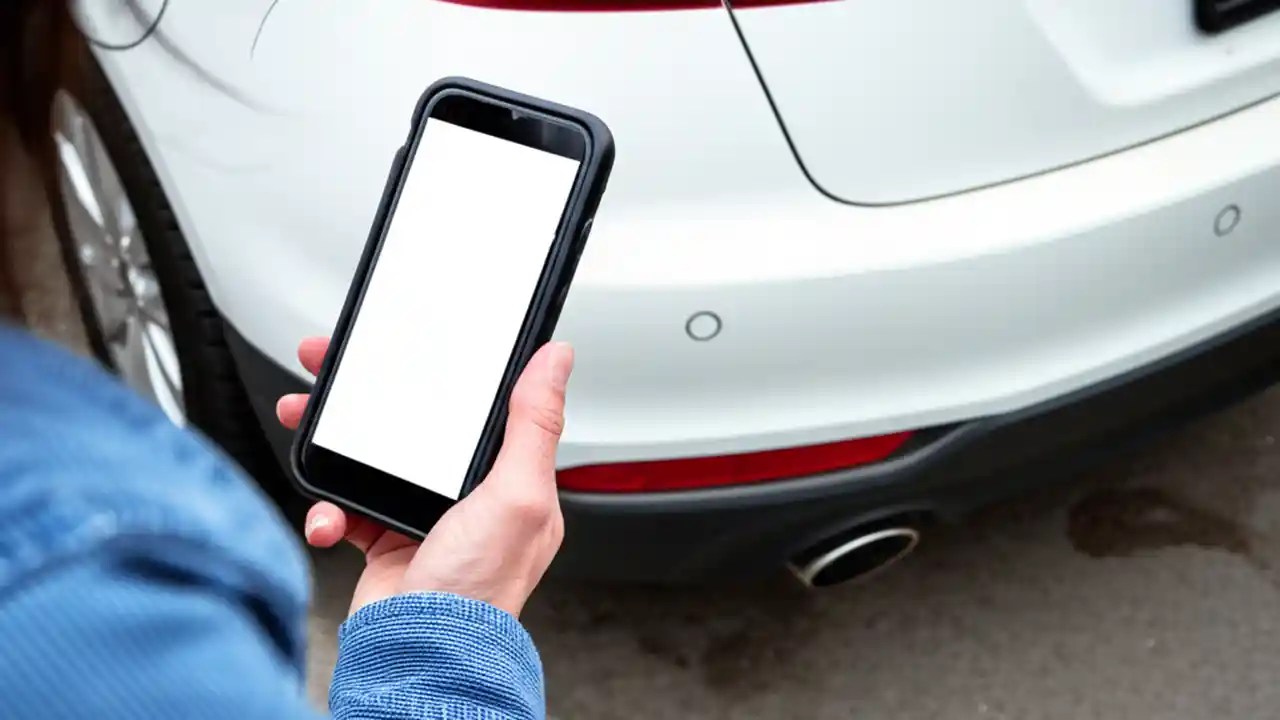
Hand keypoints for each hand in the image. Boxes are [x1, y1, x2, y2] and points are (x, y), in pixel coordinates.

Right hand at [276, 337, 572, 617]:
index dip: (442, 369)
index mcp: (511, 480)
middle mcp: (470, 496)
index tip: (410, 342)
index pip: (478, 407)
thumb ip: (534, 425)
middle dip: (369, 397)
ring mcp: (425, 517)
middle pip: (415, 425)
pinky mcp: (386, 540)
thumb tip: (557, 360)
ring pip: (373, 458)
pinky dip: (330, 509)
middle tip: (330, 369)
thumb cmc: (479, 590)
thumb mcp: (518, 496)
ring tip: (304, 421)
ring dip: (336, 442)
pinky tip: (331, 518)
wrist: (420, 657)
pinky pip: (349, 506)